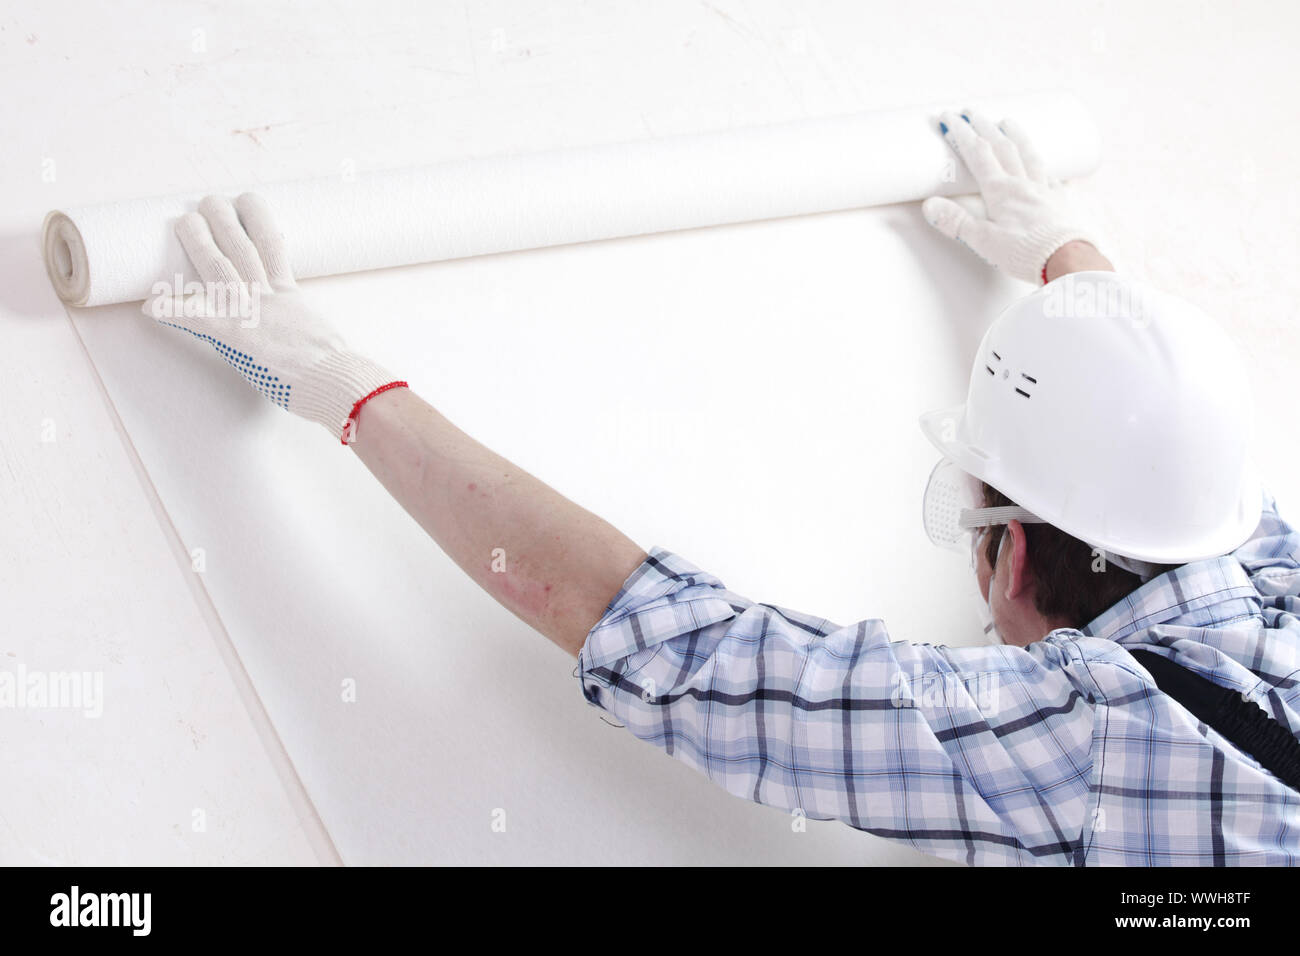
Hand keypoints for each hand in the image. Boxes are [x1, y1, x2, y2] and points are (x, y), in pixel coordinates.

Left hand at [144, 193, 402, 441]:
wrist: (334, 378)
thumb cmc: (335, 364)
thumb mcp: (320, 329)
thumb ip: (302, 317)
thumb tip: (300, 321)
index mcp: (288, 291)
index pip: (272, 241)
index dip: (257, 217)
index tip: (246, 202)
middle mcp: (267, 293)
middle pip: (242, 243)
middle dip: (223, 217)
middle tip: (209, 201)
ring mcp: (250, 310)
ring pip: (219, 264)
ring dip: (198, 240)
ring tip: (185, 221)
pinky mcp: (235, 333)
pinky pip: (196, 317)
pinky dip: (172, 311)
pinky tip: (150, 306)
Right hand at [922, 109, 1100, 282]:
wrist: (1066, 260)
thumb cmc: (1025, 252)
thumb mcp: (982, 240)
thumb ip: (956, 221)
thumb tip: (929, 205)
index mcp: (1000, 191)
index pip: (978, 154)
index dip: (962, 134)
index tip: (950, 118)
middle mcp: (1022, 184)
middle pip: (1001, 146)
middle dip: (984, 126)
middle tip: (972, 111)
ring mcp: (1043, 190)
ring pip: (1028, 154)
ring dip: (1015, 135)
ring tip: (1008, 121)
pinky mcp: (1058, 202)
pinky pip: (1051, 177)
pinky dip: (1043, 167)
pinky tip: (1043, 166)